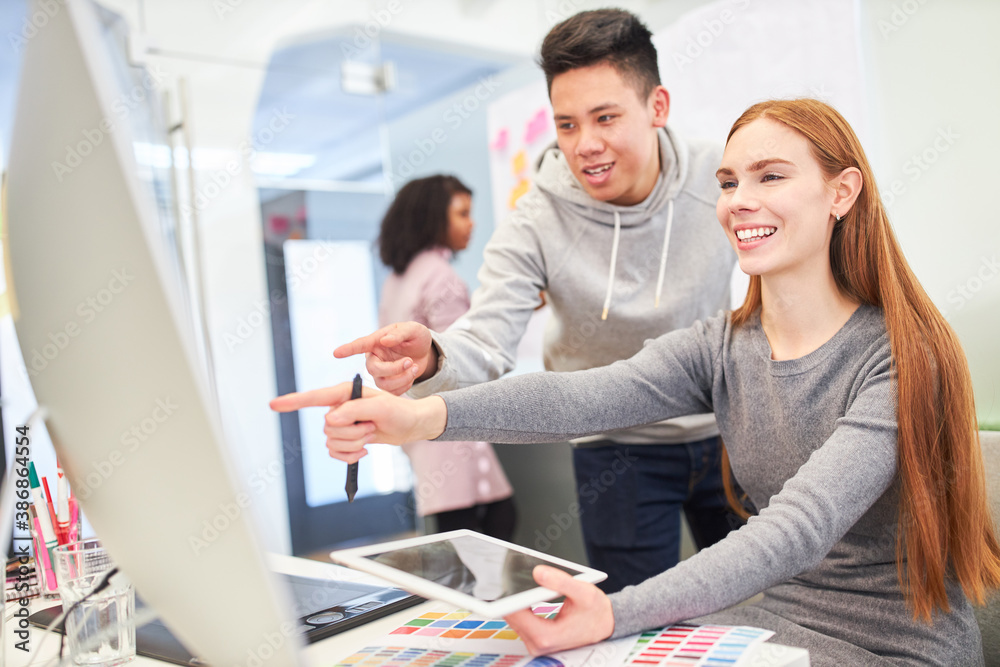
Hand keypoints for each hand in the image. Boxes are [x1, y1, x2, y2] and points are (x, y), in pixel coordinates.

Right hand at [269, 384, 446, 462]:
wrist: (409, 425)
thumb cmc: (398, 411)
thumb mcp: (380, 407)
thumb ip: (354, 411)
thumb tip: (329, 420)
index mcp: (343, 393)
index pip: (313, 398)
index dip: (293, 402)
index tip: (273, 405)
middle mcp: (338, 407)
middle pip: (327, 428)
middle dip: (352, 433)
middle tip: (372, 426)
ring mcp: (341, 424)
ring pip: (331, 442)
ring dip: (354, 443)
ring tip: (371, 433)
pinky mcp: (345, 439)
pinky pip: (334, 453)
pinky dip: (349, 456)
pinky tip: (364, 452)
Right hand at [333, 322, 436, 394]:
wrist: (425, 352)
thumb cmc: (416, 337)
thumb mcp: (413, 329)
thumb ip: (399, 333)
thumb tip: (384, 340)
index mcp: (376, 342)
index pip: (360, 345)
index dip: (348, 349)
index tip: (336, 353)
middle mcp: (374, 358)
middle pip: (373, 369)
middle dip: (393, 369)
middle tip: (409, 361)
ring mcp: (380, 373)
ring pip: (383, 384)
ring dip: (402, 378)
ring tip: (414, 367)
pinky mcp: (388, 385)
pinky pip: (392, 392)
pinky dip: (405, 385)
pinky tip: (412, 374)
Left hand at [503, 565, 613, 655]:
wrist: (606, 625)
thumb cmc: (596, 612)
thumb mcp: (584, 592)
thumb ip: (561, 582)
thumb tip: (538, 572)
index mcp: (547, 636)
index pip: (515, 615)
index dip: (506, 597)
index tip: (499, 581)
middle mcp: (539, 645)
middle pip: (511, 617)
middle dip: (508, 597)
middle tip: (505, 575)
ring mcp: (536, 644)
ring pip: (513, 620)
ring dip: (512, 602)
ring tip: (511, 582)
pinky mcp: (536, 640)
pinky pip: (520, 622)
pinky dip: (518, 607)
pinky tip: (519, 594)